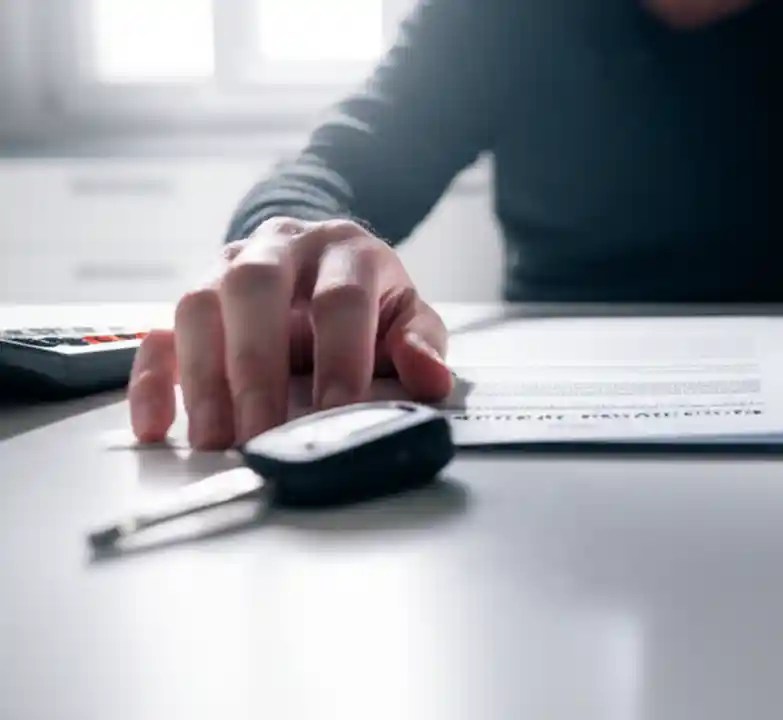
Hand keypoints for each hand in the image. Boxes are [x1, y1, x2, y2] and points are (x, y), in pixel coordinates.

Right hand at [128, 218, 453, 449]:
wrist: (325, 258)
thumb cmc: (369, 299)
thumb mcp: (409, 315)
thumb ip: (422, 345)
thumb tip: (430, 378)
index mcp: (346, 251)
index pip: (340, 300)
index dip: (340, 357)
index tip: (337, 412)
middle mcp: (281, 247)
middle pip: (254, 289)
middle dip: (258, 368)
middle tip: (263, 434)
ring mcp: (227, 267)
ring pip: (199, 304)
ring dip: (204, 376)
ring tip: (216, 439)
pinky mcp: (193, 301)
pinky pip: (159, 332)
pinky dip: (151, 379)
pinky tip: (157, 424)